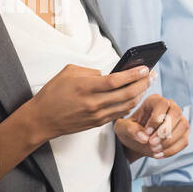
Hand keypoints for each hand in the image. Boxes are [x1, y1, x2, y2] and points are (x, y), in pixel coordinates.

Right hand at [29, 63, 153, 142]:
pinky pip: (119, 114)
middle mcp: (94, 103)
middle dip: (142, 84)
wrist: (42, 119)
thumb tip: (106, 74)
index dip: (133, 75)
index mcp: (86, 88)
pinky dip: (129, 105)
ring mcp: (97, 115)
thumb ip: (90, 71)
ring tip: (145, 85)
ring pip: (126, 106)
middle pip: (127, 94)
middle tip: (150, 75)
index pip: (116, 81)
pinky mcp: (97, 123)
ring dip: (139, 95)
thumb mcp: (68, 72)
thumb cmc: (52, 93)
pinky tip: (133, 97)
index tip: (145, 68)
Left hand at [115, 94, 188, 160]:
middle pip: (176, 112)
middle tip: (151, 143)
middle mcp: (170, 107)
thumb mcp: (123, 129)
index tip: (146, 133)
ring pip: (183, 126)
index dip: (156, 119)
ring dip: (169, 141)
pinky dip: (172, 150)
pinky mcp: (183, 133)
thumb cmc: (130, 131)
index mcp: (154, 101)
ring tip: (153, 150)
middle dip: (165, 130)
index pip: (162, 104)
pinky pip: (184, 140)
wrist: (136, 142)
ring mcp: (179, 120)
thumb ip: (131, 129)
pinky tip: (158, 154)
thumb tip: (144, 137)